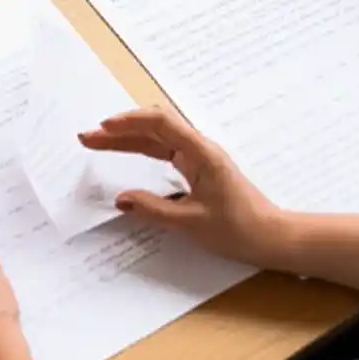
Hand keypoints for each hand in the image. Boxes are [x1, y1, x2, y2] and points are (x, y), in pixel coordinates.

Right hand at [80, 108, 287, 266]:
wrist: (270, 237)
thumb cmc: (237, 229)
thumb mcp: (190, 223)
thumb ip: (153, 209)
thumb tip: (121, 199)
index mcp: (200, 153)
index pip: (160, 124)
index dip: (128, 122)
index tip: (102, 128)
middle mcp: (198, 149)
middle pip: (153, 128)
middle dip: (119, 130)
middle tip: (88, 137)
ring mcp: (197, 158)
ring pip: (156, 139)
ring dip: (127, 139)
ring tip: (97, 143)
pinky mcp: (196, 169)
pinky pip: (163, 151)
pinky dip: (140, 149)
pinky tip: (125, 152)